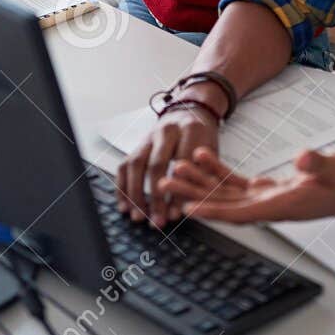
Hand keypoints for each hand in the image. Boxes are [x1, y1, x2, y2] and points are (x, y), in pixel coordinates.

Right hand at [117, 105, 221, 227]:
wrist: (189, 113)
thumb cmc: (201, 138)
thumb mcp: (212, 152)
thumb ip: (205, 175)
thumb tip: (192, 206)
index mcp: (190, 130)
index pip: (182, 163)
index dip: (178, 191)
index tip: (176, 215)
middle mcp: (167, 130)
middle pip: (156, 165)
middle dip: (155, 197)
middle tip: (157, 221)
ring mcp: (149, 137)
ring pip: (136, 164)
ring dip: (135, 194)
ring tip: (138, 217)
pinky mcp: (137, 145)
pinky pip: (124, 165)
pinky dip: (122, 187)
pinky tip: (125, 206)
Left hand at [156, 147, 334, 223]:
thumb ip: (318, 163)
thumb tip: (303, 158)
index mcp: (281, 206)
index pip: (239, 213)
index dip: (212, 211)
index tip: (187, 209)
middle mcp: (267, 206)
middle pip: (222, 204)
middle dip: (192, 194)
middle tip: (164, 184)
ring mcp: (265, 198)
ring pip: (224, 194)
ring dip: (199, 182)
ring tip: (175, 168)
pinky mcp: (266, 189)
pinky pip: (235, 183)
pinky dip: (218, 171)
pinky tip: (203, 157)